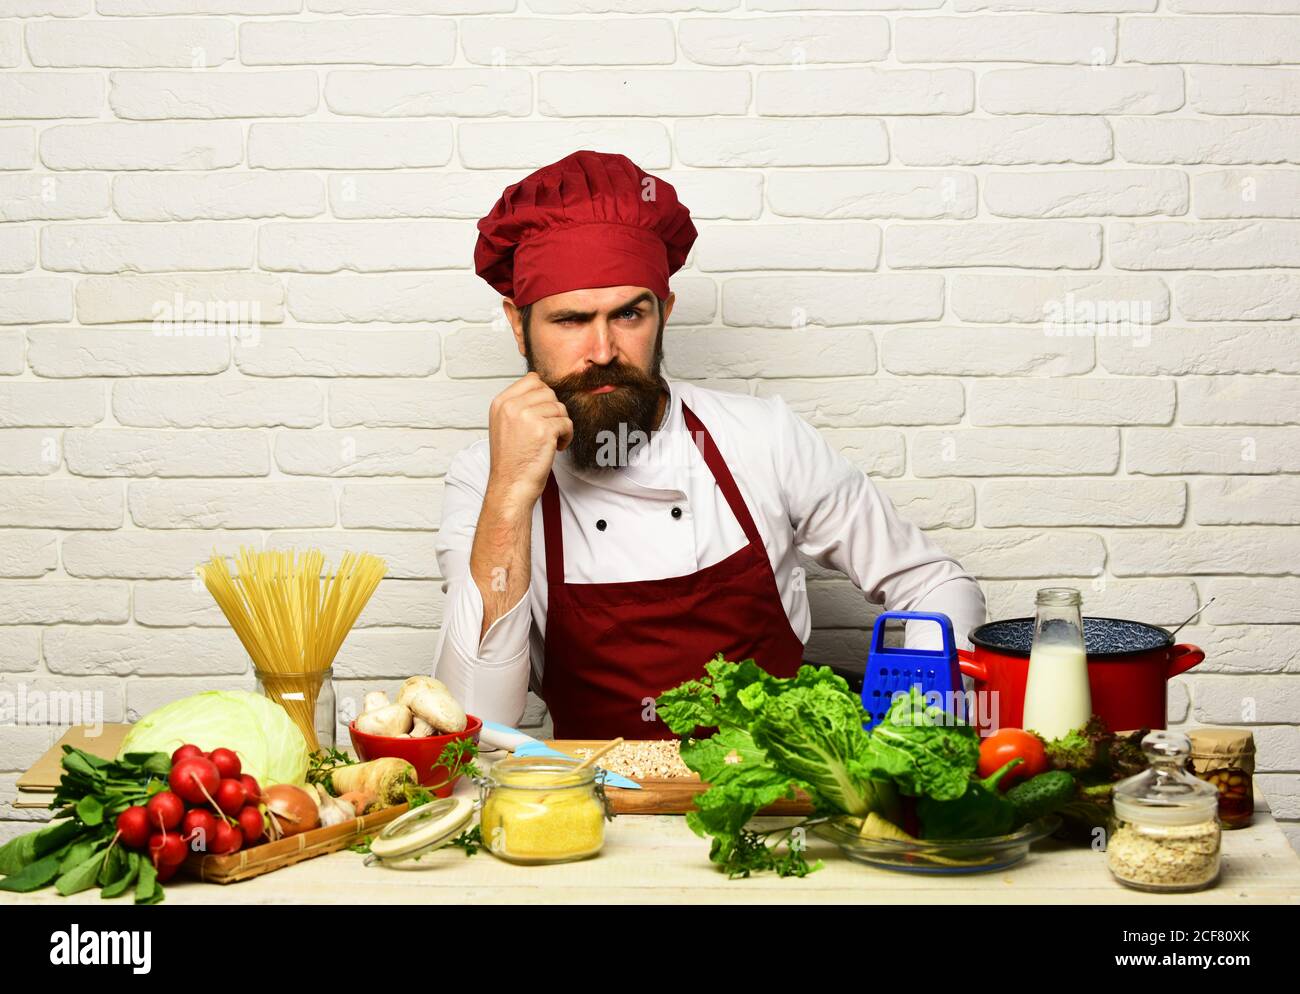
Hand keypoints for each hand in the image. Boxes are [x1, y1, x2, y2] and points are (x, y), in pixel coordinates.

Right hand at [484, 372, 573, 510]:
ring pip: (560, 407)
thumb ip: (518, 405)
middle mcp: (512, 406)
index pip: (532, 379)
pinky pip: (567, 423)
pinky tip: (555, 448)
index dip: (543, 396)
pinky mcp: (543, 429)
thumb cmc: (511, 460)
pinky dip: (567, 436)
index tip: (542, 414)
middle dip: (553, 411)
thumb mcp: (504, 425)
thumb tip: (542, 389)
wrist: (511, 485)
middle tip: (548, 430)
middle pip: (548, 392)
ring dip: (561, 425)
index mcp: (501, 403)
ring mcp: (527, 416)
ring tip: (551, 441)